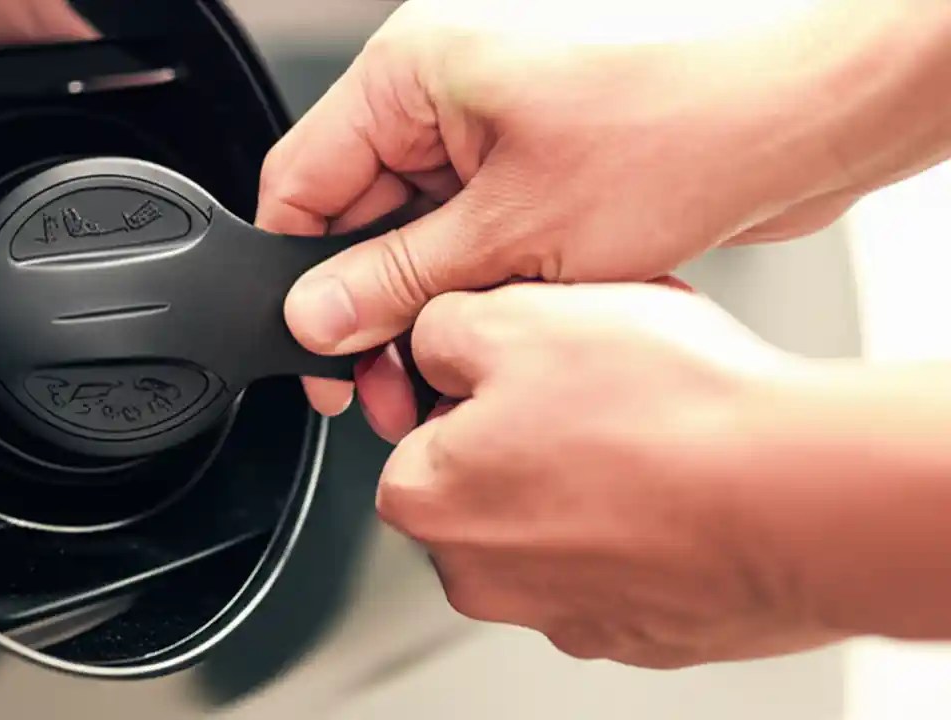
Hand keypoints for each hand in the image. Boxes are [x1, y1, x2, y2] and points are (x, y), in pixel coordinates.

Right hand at [257, 0, 950, 432]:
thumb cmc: (680, 127)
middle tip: (388, 386)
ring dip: (428, 303)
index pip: (305, 180)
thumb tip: (320, 314)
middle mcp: (443, 90)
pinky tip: (492, 329)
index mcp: (413, 73)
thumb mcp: (514, 230)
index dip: (299, 278)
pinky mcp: (535, 156)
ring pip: (418, 231)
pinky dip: (474, 282)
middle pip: (360, 213)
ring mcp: (491, 123)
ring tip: (450, 370)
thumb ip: (399, 278)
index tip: (318, 350)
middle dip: (373, 306)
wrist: (802, 117)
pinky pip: (472, 228)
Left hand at [376, 281, 842, 666]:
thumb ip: (440, 328)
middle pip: (488, 474)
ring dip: (596, 465)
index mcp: (427, 500)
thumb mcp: (515, 313)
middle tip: (600, 380)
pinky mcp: (642, 629)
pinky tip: (689, 472)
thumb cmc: (663, 411)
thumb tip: (434, 341)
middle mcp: (481, 574)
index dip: (478, 376)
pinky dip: (650, 516)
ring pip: (561, 513)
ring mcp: (564, 611)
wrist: (801, 497)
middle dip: (534, 422)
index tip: (530, 357)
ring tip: (657, 421)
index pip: (419, 425)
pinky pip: (628, 553)